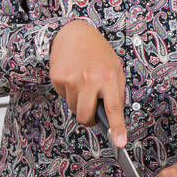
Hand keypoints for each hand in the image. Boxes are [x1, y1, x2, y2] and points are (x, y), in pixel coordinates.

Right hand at [49, 19, 126, 145]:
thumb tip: (112, 117)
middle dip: (89, 119)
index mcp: (108, 77)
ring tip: (83, 84)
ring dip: (79, 103)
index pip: (114, 108)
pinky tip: (73, 78)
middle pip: (86, 117)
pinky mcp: (57, 78)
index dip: (117, 128)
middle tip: (92, 107)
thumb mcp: (116, 70)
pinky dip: (69, 93)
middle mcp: (90, 79)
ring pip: (74, 109)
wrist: (75, 33)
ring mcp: (71, 80)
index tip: (119, 142)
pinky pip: (64, 98)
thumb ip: (116, 93)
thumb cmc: (99, 53)